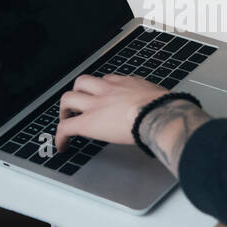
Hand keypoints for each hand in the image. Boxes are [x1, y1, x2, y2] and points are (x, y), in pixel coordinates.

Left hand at [53, 74, 167, 150]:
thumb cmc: (165, 107)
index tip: (102, 97)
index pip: (107, 80)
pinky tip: (62, 145)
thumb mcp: (159, 96)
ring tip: (65, 121)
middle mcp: (107, 89)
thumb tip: (166, 106)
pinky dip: (60, 136)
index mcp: (126, 84)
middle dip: (77, 93)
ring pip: (68, 98)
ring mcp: (95, 104)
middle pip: (82, 82)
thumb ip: (155, 99)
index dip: (101, 89)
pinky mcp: (88, 122)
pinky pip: (66, 127)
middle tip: (77, 106)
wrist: (157, 113)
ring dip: (64, 110)